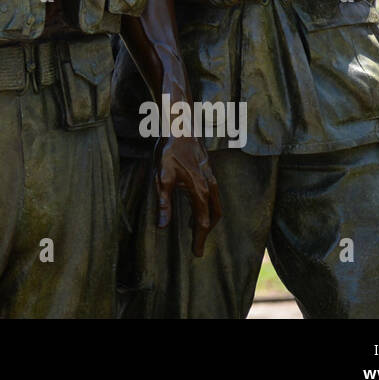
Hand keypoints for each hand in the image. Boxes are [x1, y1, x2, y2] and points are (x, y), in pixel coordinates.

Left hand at [154, 134, 222, 257]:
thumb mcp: (162, 177)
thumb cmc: (170, 150)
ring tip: (196, 230)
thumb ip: (164, 203)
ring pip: (216, 206)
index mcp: (200, 191)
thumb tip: (163, 226)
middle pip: (213, 216)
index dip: (200, 239)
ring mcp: (212, 179)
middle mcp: (210, 187)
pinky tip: (196, 207)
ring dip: (208, 220)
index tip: (197, 253)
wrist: (181, 126)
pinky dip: (208, 207)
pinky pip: (213, 196)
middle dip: (206, 232)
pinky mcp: (209, 172)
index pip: (203, 222)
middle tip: (198, 246)